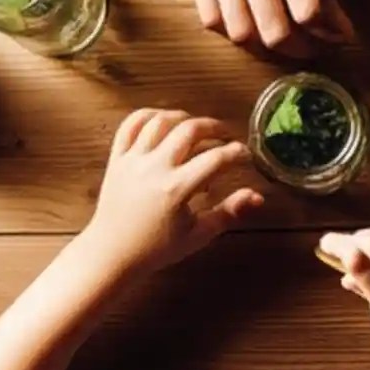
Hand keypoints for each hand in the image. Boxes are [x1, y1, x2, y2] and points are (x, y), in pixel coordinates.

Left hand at [89, 109, 263, 272]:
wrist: (112, 254)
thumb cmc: (157, 248)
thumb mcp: (199, 235)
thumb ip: (229, 212)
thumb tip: (258, 197)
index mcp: (176, 189)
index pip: (215, 159)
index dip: (236, 153)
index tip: (245, 155)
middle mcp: (154, 168)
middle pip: (190, 130)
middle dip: (214, 127)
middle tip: (224, 136)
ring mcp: (133, 160)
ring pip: (161, 121)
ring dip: (183, 118)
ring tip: (196, 128)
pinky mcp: (117, 158)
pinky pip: (131, 124)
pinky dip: (149, 116)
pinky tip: (164, 121)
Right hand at [178, 0, 366, 54]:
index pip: (309, 10)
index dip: (330, 30)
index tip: (342, 31)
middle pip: (276, 33)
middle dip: (304, 48)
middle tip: (316, 42)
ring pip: (241, 33)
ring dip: (266, 43)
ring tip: (282, 34)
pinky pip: (210, 18)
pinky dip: (230, 29)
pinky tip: (248, 19)